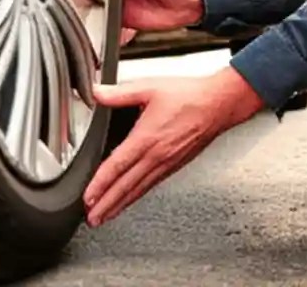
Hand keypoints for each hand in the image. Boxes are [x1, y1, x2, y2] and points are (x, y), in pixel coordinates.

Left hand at [82, 68, 263, 226]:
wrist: (219, 104)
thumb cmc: (189, 96)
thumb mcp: (149, 88)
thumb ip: (120, 93)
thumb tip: (97, 92)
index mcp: (147, 138)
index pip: (118, 166)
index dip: (100, 184)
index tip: (88, 197)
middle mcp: (156, 155)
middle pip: (126, 186)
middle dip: (107, 204)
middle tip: (92, 218)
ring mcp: (167, 163)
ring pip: (139, 189)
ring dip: (120, 204)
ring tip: (106, 216)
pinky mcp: (175, 164)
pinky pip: (151, 184)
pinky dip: (137, 195)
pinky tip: (131, 199)